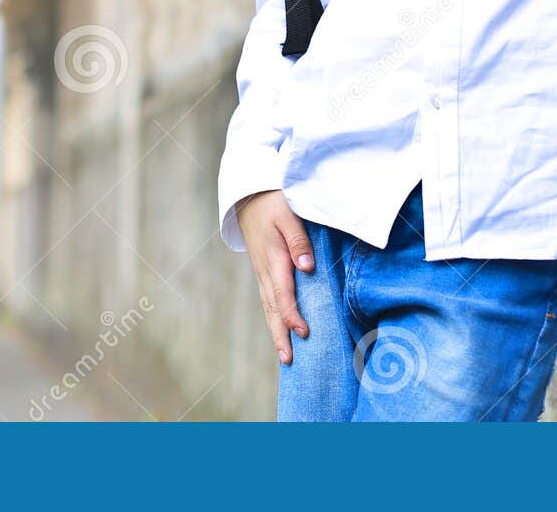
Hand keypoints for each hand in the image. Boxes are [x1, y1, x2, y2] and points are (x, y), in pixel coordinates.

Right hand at [236, 189, 313, 363]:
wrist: (249, 195)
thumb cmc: (272, 203)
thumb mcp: (288, 215)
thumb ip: (299, 240)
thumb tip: (307, 268)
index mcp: (274, 259)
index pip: (283, 294)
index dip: (293, 315)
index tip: (304, 332)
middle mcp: (265, 270)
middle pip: (272, 309)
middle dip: (281, 334)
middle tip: (288, 360)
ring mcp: (261, 272)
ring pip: (268, 307)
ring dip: (276, 330)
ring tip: (284, 355)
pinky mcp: (262, 270)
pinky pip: (267, 299)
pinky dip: (273, 317)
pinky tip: (279, 328)